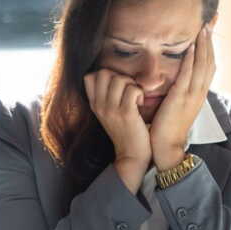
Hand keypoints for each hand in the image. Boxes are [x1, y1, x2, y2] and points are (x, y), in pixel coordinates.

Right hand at [84, 68, 150, 191]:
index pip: (89, 76)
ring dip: (132, 85)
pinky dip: (140, 93)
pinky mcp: (126, 114)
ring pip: (119, 79)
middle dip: (120, 76)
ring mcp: (112, 110)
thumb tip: (115, 76)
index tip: (116, 86)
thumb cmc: (124, 132)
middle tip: (128, 90)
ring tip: (136, 98)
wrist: (131, 156)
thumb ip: (106, 97)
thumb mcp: (108, 114)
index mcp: (94, 104)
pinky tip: (141, 103)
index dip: (105, 75)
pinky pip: (133, 90)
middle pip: (104, 73)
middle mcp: (100, 105)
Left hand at [150, 25, 215, 169]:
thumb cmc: (168, 126)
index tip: (210, 28)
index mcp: (199, 92)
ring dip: (204, 45)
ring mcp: (192, 95)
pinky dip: (192, 60)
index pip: (209, 64)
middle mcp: (200, 91)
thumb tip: (177, 77)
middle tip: (212, 19)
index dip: (211, 45)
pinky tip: (192, 47)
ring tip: (204, 27)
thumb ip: (180, 90)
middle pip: (210, 60)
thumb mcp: (178, 104)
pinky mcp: (181, 99)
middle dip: (211, 39)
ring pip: (202, 65)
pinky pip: (189, 76)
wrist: (168, 147)